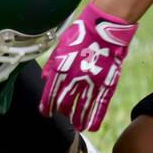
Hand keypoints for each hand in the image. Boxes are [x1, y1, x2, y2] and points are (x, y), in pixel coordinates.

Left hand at [40, 1, 137, 131]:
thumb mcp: (61, 45)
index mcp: (60, 69)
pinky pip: (100, 105)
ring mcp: (91, 82)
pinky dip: (95, 118)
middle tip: (63, 114)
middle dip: (62, 112)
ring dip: (78, 120)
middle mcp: (74, 79)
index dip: (46, 107)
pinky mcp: (107, 83)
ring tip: (77, 126)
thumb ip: (52, 64)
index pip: (49, 95)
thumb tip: (45, 78)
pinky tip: (92, 127)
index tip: (45, 112)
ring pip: (82, 108)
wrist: (105, 26)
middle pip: (64, 104)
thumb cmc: (82, 32)